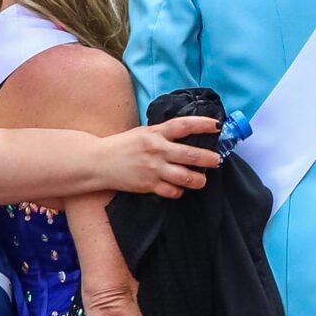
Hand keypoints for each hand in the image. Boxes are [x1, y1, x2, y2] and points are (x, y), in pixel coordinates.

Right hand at [107, 114, 222, 195]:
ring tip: (202, 179)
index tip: (217, 125)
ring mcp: (153, 169)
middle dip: (208, 158)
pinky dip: (179, 191)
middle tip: (217, 160)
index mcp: (155, 133)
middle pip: (190, 154)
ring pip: (185, 177)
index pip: (184, 125)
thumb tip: (188, 134)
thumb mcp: (143, 132)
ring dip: (199, 179)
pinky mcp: (148, 185)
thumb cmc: (123, 145)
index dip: (203, 124)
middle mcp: (156, 150)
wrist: (98, 162)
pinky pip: (172, 191)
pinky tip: (180, 188)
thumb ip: (163, 133)